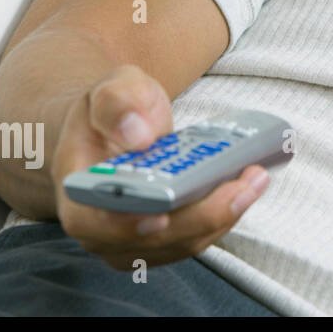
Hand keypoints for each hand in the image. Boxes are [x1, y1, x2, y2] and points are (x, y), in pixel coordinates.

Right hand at [52, 64, 269, 269]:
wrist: (119, 127)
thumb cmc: (117, 109)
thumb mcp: (114, 88)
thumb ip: (120, 102)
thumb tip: (139, 136)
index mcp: (77, 192)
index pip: (95, 222)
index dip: (127, 225)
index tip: (161, 216)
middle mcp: (99, 228)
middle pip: (153, 239)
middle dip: (202, 215)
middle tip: (244, 183)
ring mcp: (130, 241)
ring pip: (181, 243)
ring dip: (223, 215)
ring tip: (255, 179)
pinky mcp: (162, 241)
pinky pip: (195, 238)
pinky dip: (223, 217)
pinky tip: (246, 189)